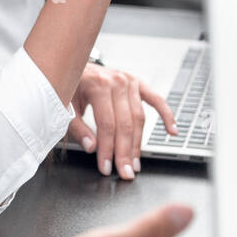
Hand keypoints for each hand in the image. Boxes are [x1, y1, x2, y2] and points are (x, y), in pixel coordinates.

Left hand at [70, 64, 176, 178]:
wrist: (75, 63)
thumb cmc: (69, 84)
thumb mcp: (64, 104)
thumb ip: (76, 127)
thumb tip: (92, 147)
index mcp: (98, 85)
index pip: (106, 124)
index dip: (107, 149)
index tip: (105, 167)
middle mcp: (117, 82)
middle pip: (125, 124)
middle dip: (125, 152)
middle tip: (125, 172)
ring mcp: (130, 81)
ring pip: (139, 118)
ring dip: (139, 144)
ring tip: (135, 163)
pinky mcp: (138, 83)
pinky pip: (157, 100)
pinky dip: (167, 115)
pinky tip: (172, 131)